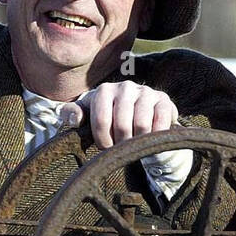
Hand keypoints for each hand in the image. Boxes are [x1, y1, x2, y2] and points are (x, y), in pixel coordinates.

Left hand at [58, 81, 178, 148]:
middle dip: (121, 143)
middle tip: (121, 149)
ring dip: (138, 142)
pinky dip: (155, 135)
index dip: (104, 140)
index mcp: (104, 90)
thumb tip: (74, 119)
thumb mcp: (86, 115)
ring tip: (134, 145)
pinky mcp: (163, 100)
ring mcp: (147, 91)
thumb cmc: (107, 116)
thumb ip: (72, 114)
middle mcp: (126, 86)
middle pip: (123, 124)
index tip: (106, 148)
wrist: (135, 111)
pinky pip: (161, 121)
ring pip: (142, 125)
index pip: (101, 120)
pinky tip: (150, 139)